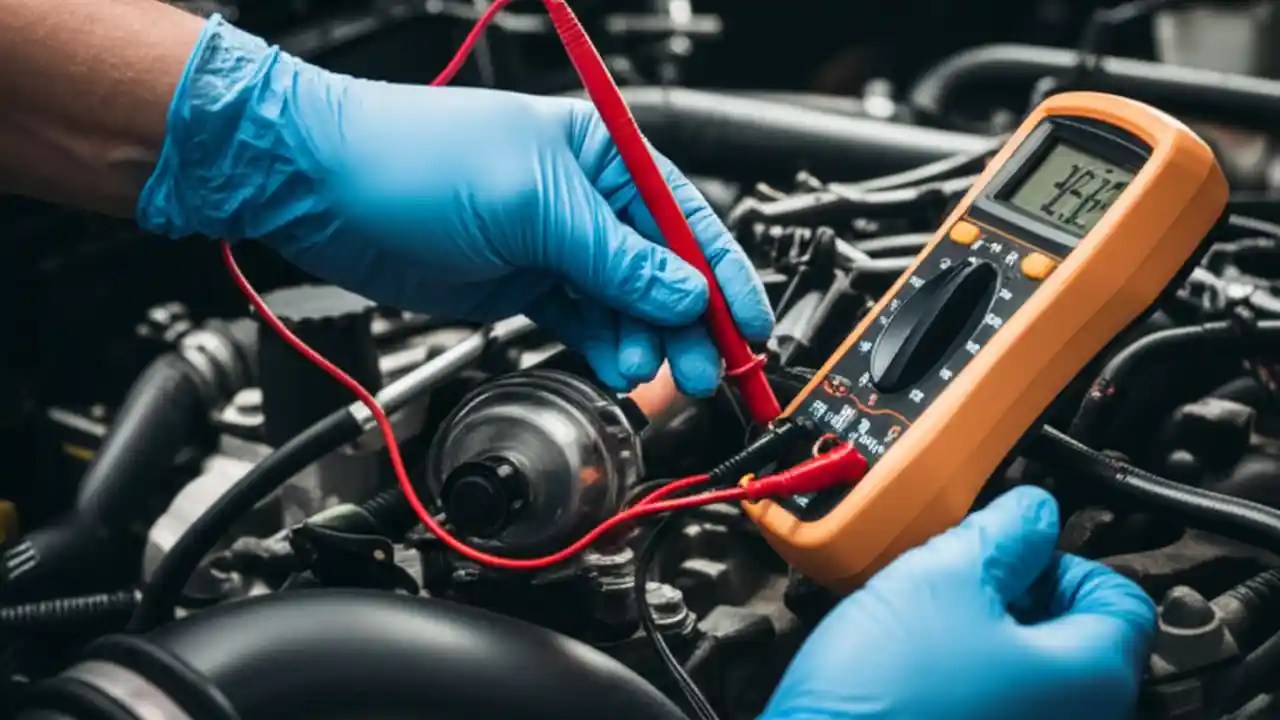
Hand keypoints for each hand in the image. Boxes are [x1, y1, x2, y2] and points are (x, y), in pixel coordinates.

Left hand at [136, 17, 771, 395]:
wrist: (324, 189)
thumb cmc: (415, 159)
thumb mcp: (533, 206)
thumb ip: (615, 259)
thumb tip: (684, 295)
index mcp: (601, 154)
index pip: (686, 217)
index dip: (722, 274)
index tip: (749, 324)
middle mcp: (587, 198)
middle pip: (664, 269)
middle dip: (689, 322)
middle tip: (706, 369)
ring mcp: (556, 244)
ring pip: (627, 303)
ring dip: (645, 341)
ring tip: (648, 373)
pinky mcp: (526, 282)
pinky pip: (585, 321)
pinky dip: (604, 347)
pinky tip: (616, 366)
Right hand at [762, 486, 1155, 719]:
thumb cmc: (887, 700)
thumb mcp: (945, 577)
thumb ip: (1005, 532)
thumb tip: (1033, 512)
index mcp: (1093, 676)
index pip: (1122, 596)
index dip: (1061, 560)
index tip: (1008, 554)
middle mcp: (1077, 718)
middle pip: (1073, 634)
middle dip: (1015, 595)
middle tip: (957, 583)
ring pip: (1027, 669)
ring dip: (983, 635)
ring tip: (926, 625)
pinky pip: (994, 701)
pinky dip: (964, 676)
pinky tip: (915, 668)